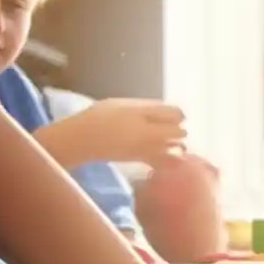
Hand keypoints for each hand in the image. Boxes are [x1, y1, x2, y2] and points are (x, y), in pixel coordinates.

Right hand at [70, 99, 186, 163]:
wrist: (84, 139)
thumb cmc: (100, 116)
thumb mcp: (124, 104)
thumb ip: (147, 106)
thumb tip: (167, 109)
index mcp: (143, 113)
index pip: (176, 112)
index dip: (178, 113)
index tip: (173, 114)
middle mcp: (148, 131)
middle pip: (180, 130)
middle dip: (179, 128)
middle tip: (171, 127)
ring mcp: (147, 147)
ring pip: (177, 146)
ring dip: (178, 143)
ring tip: (170, 141)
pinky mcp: (143, 159)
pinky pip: (166, 160)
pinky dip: (171, 157)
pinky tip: (167, 154)